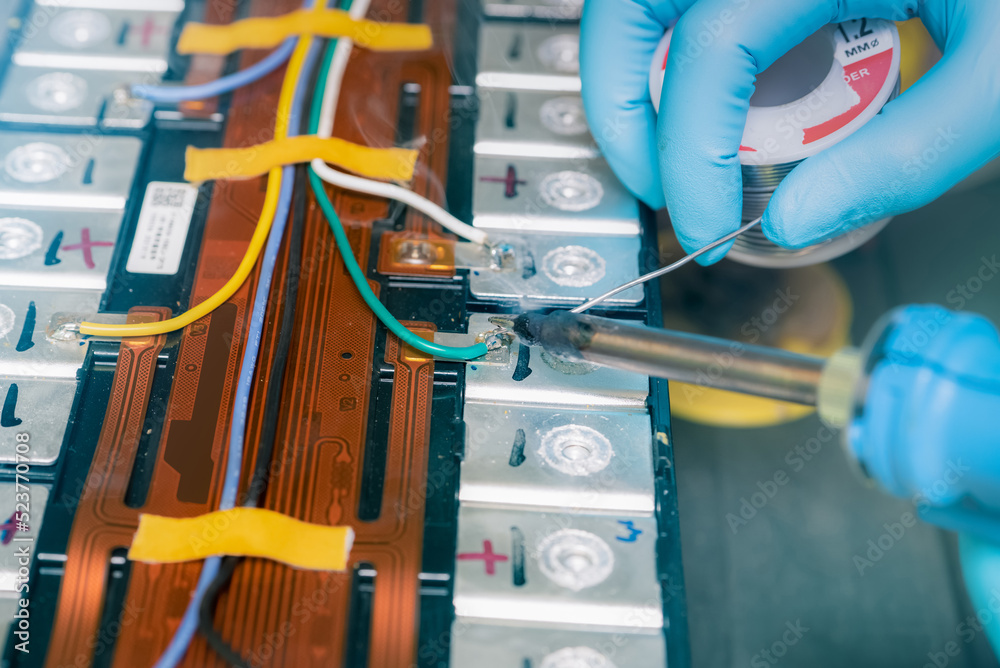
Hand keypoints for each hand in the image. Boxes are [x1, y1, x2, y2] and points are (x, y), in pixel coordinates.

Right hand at [581, 0, 999, 263]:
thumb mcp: (999, 71)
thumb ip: (905, 154)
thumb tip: (793, 220)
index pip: (710, 50)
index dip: (689, 156)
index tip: (708, 228)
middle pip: (630, 7)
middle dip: (620, 111)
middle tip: (657, 185)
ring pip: (640, 3)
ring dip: (632, 81)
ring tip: (671, 152)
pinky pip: (681, 5)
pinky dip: (672, 57)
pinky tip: (715, 104)